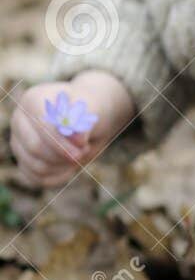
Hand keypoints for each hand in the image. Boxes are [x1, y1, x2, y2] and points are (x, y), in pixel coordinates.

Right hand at [9, 72, 135, 188]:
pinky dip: (58, 177)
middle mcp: (19, 121)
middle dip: (64, 155)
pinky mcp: (24, 161)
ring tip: (78, 154)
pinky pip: (38, 179)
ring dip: (64, 166)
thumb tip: (76, 139)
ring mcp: (18, 142)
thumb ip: (83, 124)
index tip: (83, 149)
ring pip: (37, 167)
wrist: (86, 120)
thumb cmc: (87, 111)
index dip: (62, 141)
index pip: (41, 126)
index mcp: (33, 100)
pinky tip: (70, 167)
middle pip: (35, 148)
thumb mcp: (91, 112)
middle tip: (82, 152)